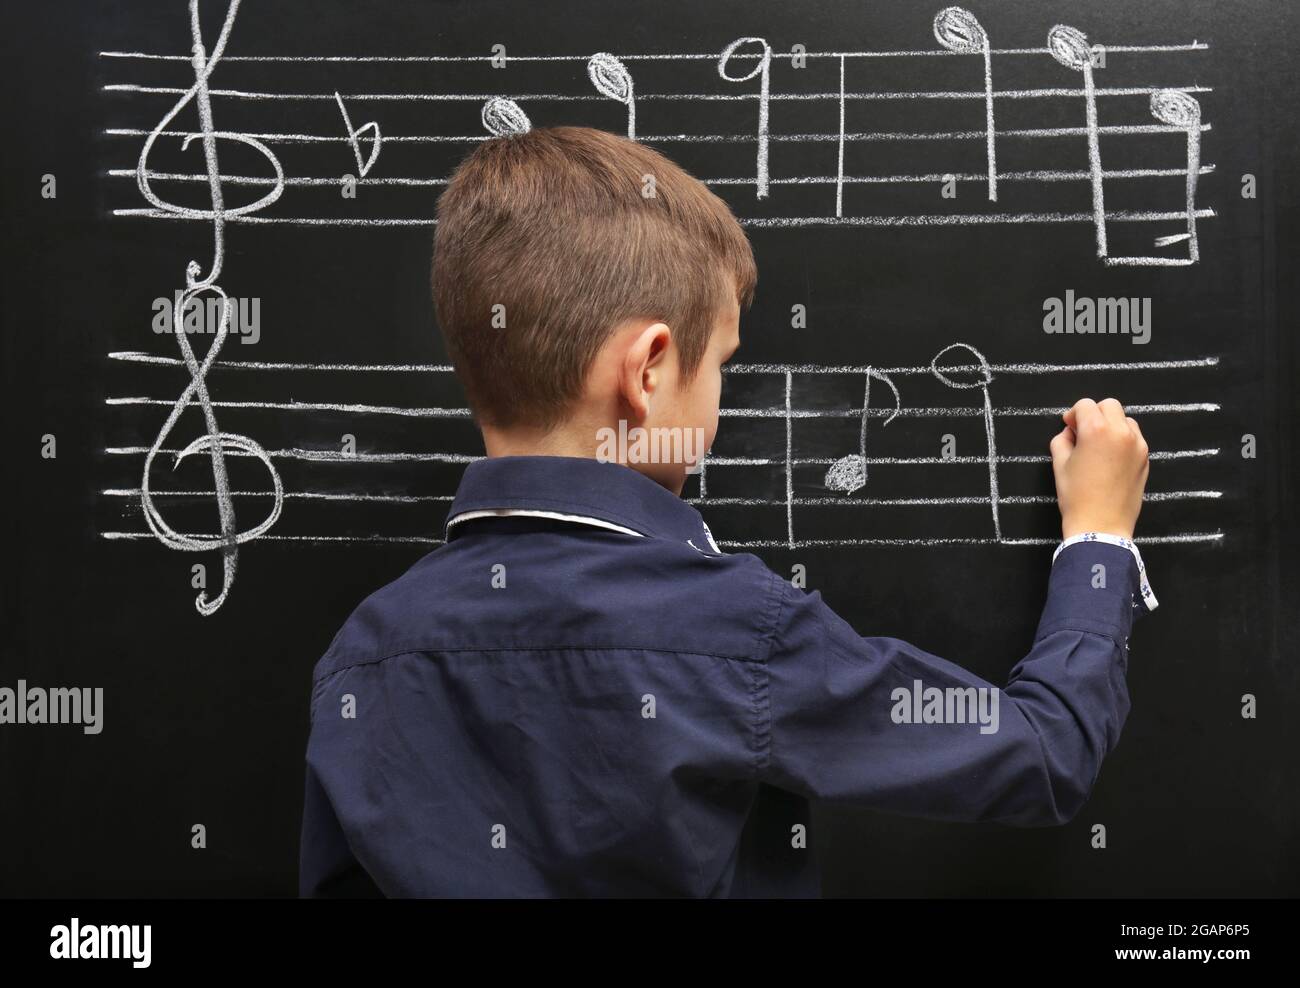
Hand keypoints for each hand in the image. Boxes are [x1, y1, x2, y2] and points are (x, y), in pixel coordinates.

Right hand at [1049, 398, 1149, 539]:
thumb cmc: (1076, 496)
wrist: (1101, 526)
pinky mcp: (1146, 458)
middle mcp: (1121, 432)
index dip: (1073, 415)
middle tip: (1083, 434)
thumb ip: (1062, 440)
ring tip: (1099, 446)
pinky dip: (1122, 440)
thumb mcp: (1059, 464)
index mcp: (1097, 430)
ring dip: (1111, 425)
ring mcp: (1138, 445)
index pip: (1085, 405)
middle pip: (1109, 405)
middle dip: (1094, 414)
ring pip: (1125, 420)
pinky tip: (1111, 459)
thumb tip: (1070, 432)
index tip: (1068, 429)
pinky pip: (1134, 438)